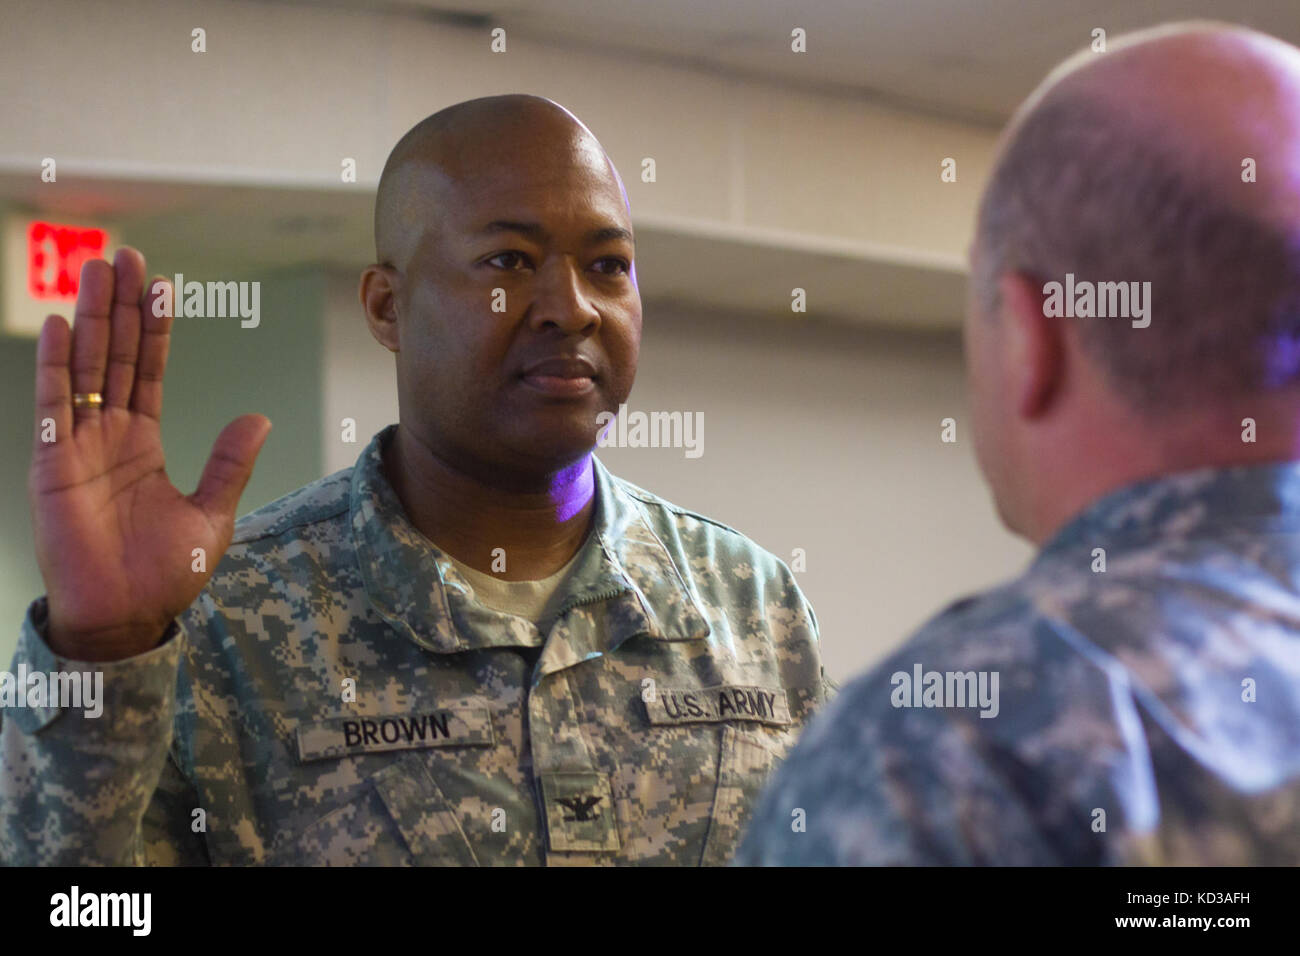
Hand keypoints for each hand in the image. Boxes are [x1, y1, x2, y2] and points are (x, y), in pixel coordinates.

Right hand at [28, 247, 270, 660]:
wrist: (128, 617)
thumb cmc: (165, 573)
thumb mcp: (211, 513)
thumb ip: (230, 463)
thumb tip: (260, 416)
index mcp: (143, 444)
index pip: (150, 371)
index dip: (155, 328)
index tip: (162, 284)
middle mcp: (107, 435)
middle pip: (115, 356)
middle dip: (121, 306)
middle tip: (125, 255)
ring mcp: (77, 446)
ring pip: (86, 367)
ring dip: (92, 318)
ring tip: (97, 269)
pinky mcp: (52, 465)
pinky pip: (55, 406)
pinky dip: (60, 366)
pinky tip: (67, 326)